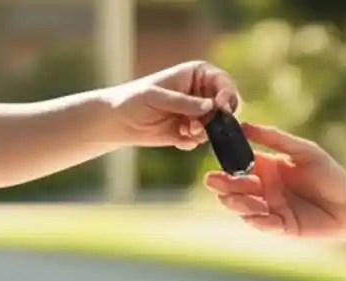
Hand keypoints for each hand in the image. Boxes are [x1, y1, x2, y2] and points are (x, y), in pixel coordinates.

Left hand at [107, 61, 239, 149]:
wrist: (118, 122)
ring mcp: (197, 113)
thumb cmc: (134, 100)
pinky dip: (192, 141)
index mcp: (197, 74)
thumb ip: (183, 102)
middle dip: (216, 119)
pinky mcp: (191, 131)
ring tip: (182, 131)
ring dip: (202, 132)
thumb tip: (211, 106)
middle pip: (226, 106)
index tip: (221, 108)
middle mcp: (201, 93)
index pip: (223, 82)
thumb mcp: (157, 97)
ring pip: (216, 126)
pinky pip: (203, 140)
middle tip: (198, 126)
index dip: (227, 94)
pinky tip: (176, 138)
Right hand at [205, 124, 345, 236]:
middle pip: (234, 188)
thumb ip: (274, 139)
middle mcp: (264, 189)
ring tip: (244, 198)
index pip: (238, 165)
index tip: (217, 160)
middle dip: (223, 185)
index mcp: (267, 168)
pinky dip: (257, 219)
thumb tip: (244, 124)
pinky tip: (261, 212)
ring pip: (242, 207)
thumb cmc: (330, 175)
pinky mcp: (279, 227)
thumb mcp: (303, 151)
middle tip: (214, 181)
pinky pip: (261, 224)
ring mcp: (270, 209)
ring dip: (238, 202)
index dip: (226, 164)